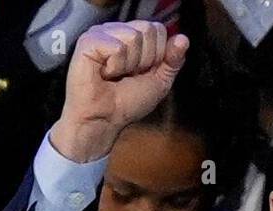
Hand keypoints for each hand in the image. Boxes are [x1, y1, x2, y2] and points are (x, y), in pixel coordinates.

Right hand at [51, 21, 188, 162]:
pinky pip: (118, 47)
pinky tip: (104, 73)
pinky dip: (115, 67)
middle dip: (144, 60)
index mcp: (132, 36)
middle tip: (127, 75)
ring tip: (115, 75)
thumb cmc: (127, 102)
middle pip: (148, 30)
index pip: (158, 29)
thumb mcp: (160, 81)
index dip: (157, 55)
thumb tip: (184, 39)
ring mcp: (100, 33)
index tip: (141, 72)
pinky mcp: (88, 41)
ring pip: (134, 36)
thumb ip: (173, 60)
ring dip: (129, 65)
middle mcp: (116, 30)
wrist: (105, 119)